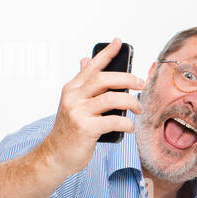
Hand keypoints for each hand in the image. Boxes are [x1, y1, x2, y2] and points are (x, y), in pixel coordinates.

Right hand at [40, 38, 145, 176]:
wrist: (54, 156)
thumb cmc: (69, 131)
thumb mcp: (73, 104)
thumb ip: (82, 85)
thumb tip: (85, 60)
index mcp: (72, 89)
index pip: (91, 66)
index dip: (106, 53)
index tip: (118, 41)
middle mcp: (73, 97)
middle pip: (105, 79)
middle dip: (127, 79)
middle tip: (141, 84)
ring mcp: (78, 112)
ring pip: (112, 99)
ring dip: (131, 103)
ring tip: (139, 109)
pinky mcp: (85, 128)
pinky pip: (114, 121)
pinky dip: (127, 124)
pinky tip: (130, 128)